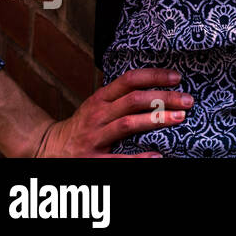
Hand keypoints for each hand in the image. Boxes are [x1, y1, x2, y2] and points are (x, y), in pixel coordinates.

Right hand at [35, 68, 193, 156]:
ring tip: (180, 117)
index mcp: (100, 99)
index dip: (154, 76)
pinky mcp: (92, 159)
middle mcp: (97, 114)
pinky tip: (159, 155)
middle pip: (134, 100)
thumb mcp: (98, 105)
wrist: (47, 149)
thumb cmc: (83, 126)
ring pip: (128, 123)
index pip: (129, 80)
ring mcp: (94, 136)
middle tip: (188, 100)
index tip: (177, 78)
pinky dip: (139, 157)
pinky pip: (119, 158)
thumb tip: (159, 87)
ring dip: (156, 119)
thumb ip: (121, 97)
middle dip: (164, 98)